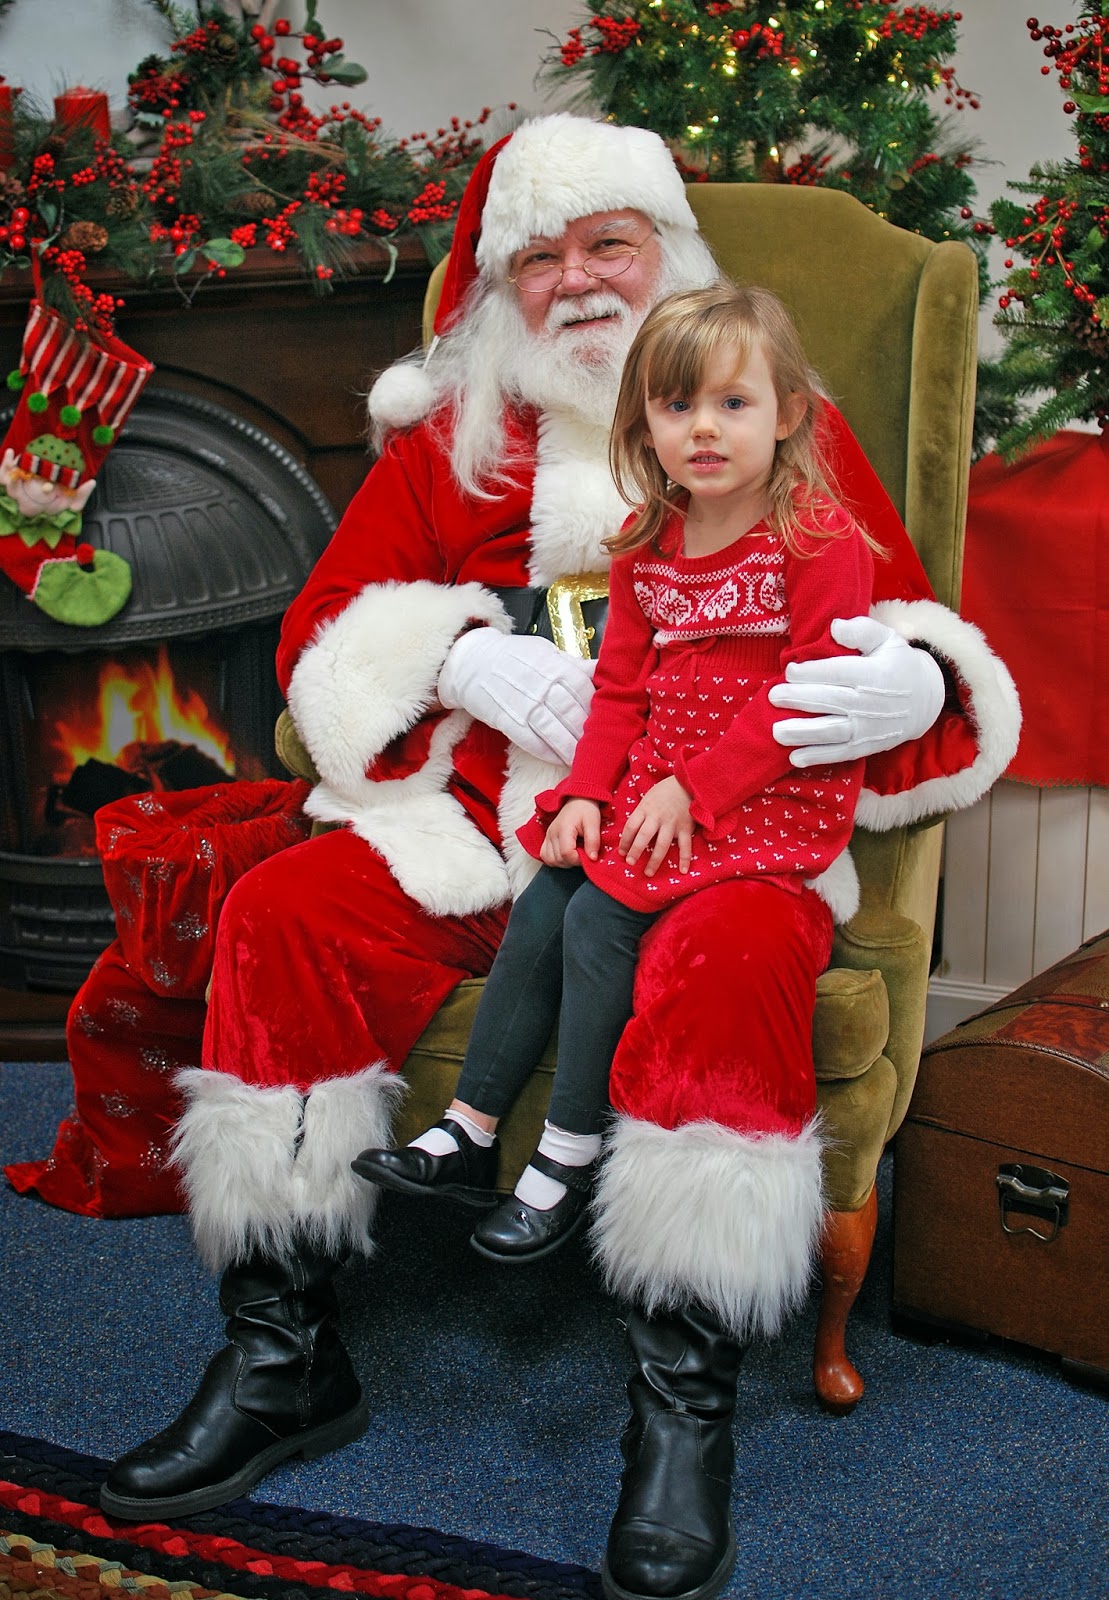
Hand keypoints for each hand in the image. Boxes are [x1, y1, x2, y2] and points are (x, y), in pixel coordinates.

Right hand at [437, 628, 594, 764]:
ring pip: (554, 730)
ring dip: (570, 748)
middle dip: (588, 732)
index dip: (597, 708)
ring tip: (584, 760)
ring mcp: (522, 703)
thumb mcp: (546, 651)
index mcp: (553, 665)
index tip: (607, 721)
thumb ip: (575, 665)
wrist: (471, 662)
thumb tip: (606, 670)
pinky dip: (547, 752)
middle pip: (572, 713)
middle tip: (601, 747)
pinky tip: (559, 759)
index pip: (584, 689)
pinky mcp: (506, 720)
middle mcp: (540, 684)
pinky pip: (530, 740)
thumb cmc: (513, 656)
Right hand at [541, 798, 601, 866]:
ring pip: (551, 861)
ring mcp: (547, 836)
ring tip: (575, 854)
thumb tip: (592, 859)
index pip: (566, 853)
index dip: (578, 859)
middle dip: (573, 861)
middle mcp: (552, 833)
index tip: (588, 855)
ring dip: (564, 862)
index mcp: (563, 828)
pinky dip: (555, 860)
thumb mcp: (594, 823)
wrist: (577, 800)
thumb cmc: (586, 810)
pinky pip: (545, 856)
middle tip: (583, 853)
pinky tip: (566, 854)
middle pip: (558, 859)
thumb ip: (593, 841)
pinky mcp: (546, 839)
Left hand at [619, 777, 693, 876]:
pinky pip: (685, 846)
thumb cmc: (665, 791)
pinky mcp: (686, 828)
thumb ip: (642, 813)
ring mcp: (672, 824)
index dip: (624, 840)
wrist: (689, 783)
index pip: (631, 826)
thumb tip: (631, 831)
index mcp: (645, 809)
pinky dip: (685, 859)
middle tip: (629, 862)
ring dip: (654, 860)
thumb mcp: (648, 798)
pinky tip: (683, 871)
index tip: (621, 852)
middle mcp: (657, 817)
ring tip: (648, 873)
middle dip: (635, 850)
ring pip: (662, 844)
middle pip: (643, 836)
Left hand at [767, 616, 946, 767]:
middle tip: (773, 697)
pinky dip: (817, 757)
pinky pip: (840, 753)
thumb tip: (834, 626)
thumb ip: (861, 630)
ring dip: (803, 733)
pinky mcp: (866, 745)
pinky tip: (794, 758)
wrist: (925, 699)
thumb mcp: (887, 639)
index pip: (838, 672)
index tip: (790, 671)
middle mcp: (869, 702)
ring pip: (831, 731)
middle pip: (830, 701)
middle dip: (799, 700)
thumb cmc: (898, 663)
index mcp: (874, 673)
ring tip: (776, 732)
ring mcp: (867, 727)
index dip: (812, 672)